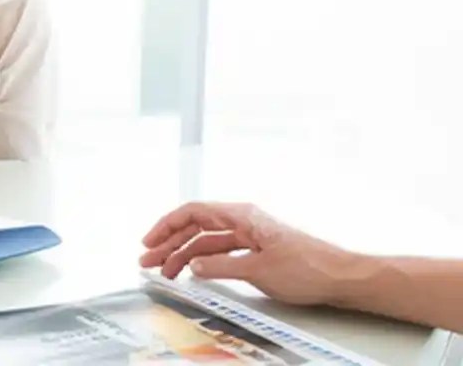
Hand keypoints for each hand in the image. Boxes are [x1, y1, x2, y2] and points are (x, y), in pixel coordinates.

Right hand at [139, 201, 364, 305]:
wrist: (341, 277)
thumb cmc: (307, 267)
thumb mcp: (258, 270)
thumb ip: (220, 267)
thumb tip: (192, 266)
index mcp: (241, 216)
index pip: (193, 212)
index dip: (166, 226)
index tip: (149, 243)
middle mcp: (243, 221)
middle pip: (195, 227)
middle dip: (169, 243)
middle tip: (148, 262)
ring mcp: (249, 236)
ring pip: (206, 241)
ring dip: (184, 255)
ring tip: (165, 272)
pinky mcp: (256, 251)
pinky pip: (220, 251)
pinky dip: (203, 261)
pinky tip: (193, 272)